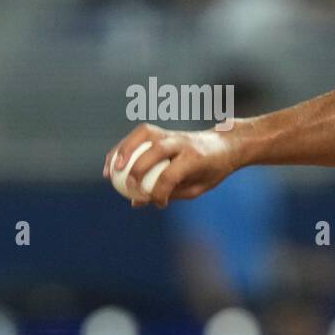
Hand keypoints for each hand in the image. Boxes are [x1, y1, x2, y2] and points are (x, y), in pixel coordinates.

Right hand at [102, 121, 239, 208]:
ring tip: (110, 172)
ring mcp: (171, 133)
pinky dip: (123, 147)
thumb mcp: (198, 187)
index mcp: (196, 158)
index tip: (158, 204)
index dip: (160, 192)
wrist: (224, 144)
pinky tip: (113, 164)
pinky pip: (138, 135)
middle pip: (156, 150)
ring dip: (123, 151)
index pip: (172, 175)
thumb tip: (136, 202)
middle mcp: (183, 142)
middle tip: (128, 187)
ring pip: (143, 134)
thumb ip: (169, 194)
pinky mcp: (162, 130)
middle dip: (138, 169)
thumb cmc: (211, 171)